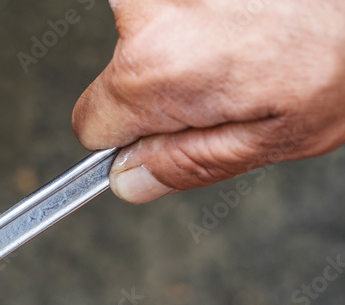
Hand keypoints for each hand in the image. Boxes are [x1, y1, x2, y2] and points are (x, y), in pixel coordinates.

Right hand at [74, 0, 344, 202]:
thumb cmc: (341, 59)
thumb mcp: (271, 140)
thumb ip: (187, 164)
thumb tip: (129, 182)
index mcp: (157, 71)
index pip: (91, 122)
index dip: (129, 137)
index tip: (166, 132)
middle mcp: (151, 14)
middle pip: (120, 73)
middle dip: (164, 84)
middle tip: (234, 81)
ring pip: (149, 32)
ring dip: (191, 43)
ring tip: (253, 46)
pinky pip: (176, 8)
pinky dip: (212, 16)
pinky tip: (254, 21)